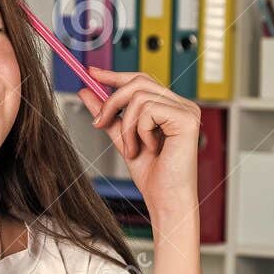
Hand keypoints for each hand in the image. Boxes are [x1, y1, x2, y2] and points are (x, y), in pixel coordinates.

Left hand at [77, 66, 200, 219]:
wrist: (165, 199)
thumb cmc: (152, 175)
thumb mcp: (122, 138)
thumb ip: (108, 114)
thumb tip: (87, 91)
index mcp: (170, 107)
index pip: (141, 80)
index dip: (115, 75)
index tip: (91, 73)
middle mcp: (182, 104)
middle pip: (138, 82)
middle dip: (112, 101)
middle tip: (100, 123)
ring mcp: (187, 110)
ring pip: (139, 97)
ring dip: (126, 126)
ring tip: (133, 148)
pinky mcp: (187, 118)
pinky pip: (148, 110)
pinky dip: (139, 131)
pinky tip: (149, 148)